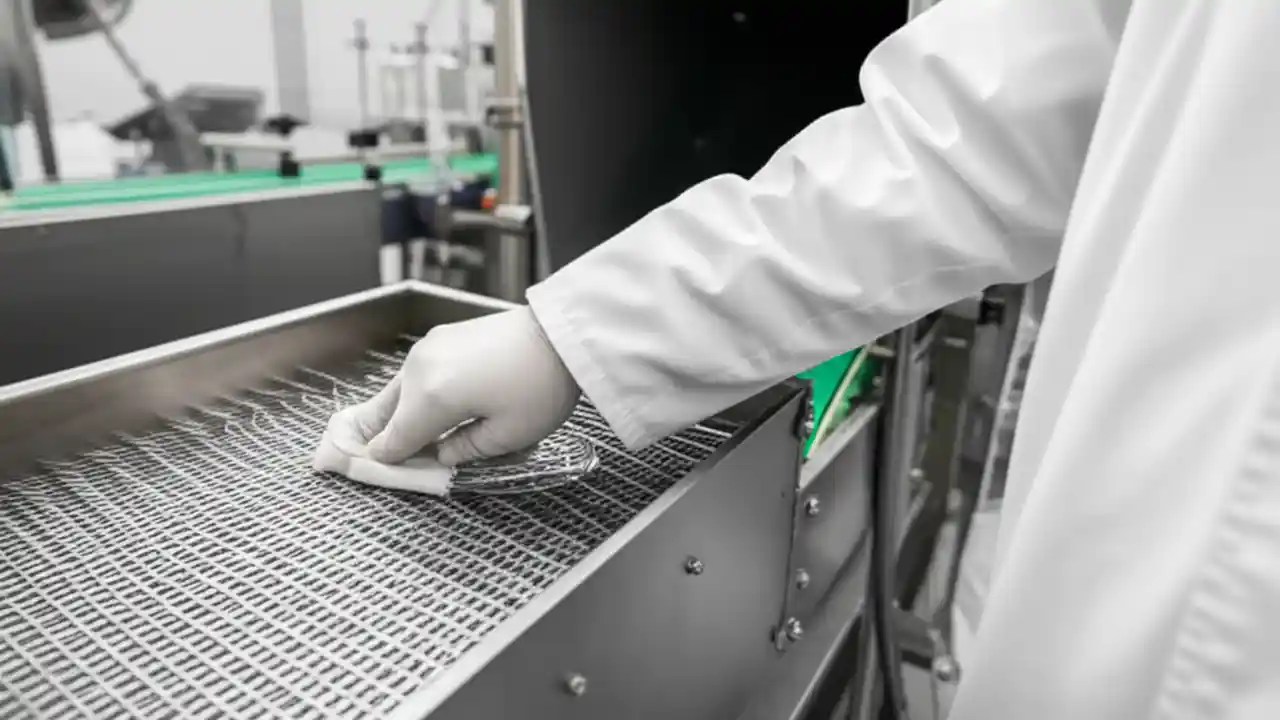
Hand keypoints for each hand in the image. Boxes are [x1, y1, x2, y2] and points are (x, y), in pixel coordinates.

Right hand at [347, 307, 579, 465]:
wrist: (560, 332)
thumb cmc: (541, 386)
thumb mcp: (509, 436)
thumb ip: (464, 452)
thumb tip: (441, 456)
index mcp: (430, 399)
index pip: (391, 441)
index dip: (388, 463)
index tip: (391, 475)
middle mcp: (419, 370)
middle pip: (383, 413)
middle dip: (384, 437)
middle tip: (384, 457)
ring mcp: (427, 348)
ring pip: (399, 392)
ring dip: (402, 415)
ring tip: (417, 436)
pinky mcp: (440, 337)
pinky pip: (416, 374)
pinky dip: (418, 394)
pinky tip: (436, 406)